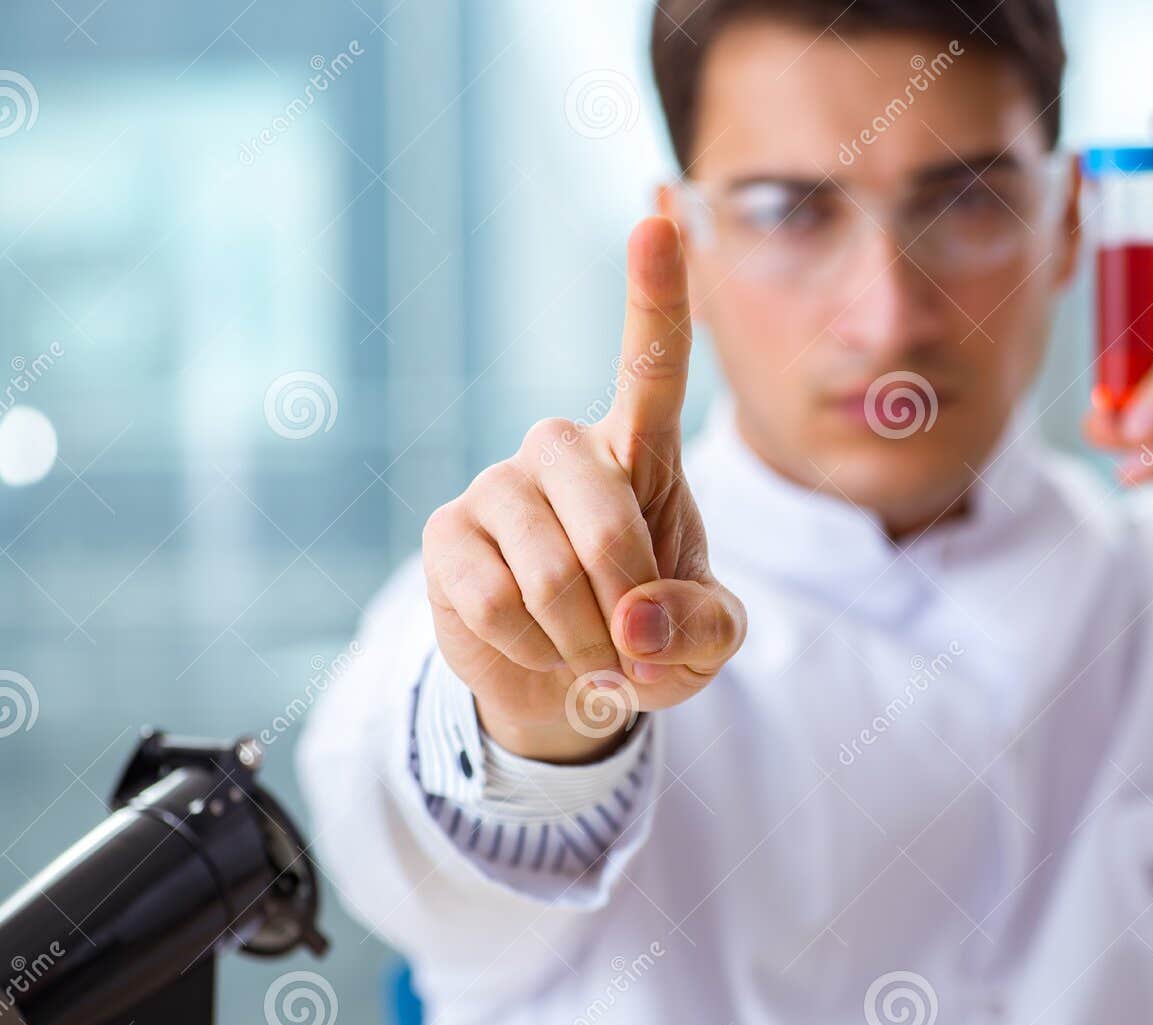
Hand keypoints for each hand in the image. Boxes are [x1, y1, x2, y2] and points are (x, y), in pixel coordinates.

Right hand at [422, 217, 745, 761]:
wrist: (568, 680)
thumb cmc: (650, 633)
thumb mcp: (707, 638)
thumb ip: (703, 626)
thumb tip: (638, 624)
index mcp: (642, 449)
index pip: (652, 364)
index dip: (656, 294)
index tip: (659, 217)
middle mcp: (563, 447)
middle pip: (606, 526)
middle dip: (629, 614)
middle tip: (632, 650)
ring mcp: (498, 484)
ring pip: (549, 577)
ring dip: (585, 642)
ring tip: (589, 650)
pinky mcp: (446, 534)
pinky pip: (496, 604)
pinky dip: (534, 649)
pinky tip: (537, 643)